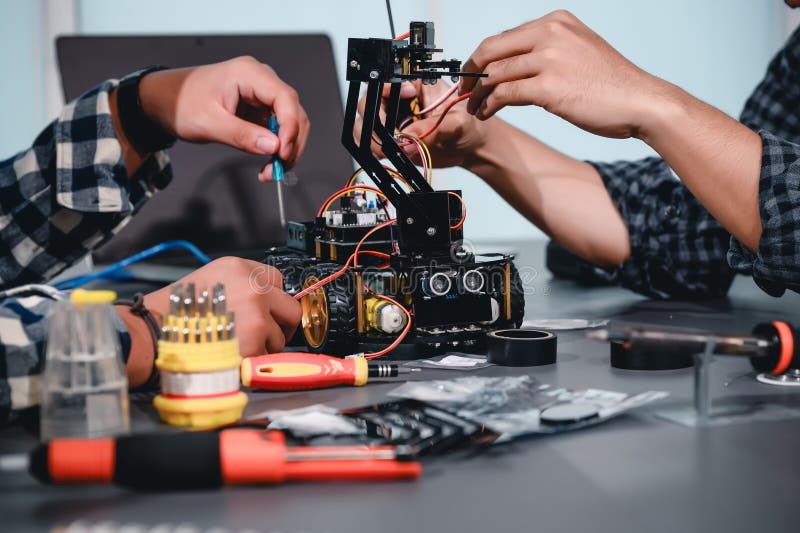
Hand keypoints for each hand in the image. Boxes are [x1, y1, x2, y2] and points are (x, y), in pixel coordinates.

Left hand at [138, 56, 310, 180]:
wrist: (164, 100)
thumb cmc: (181, 102)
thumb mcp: (209, 123)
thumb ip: (242, 136)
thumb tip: (272, 147)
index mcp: (248, 73)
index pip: (285, 98)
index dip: (290, 127)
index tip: (282, 152)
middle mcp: (260, 80)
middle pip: (293, 112)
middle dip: (290, 143)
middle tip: (278, 168)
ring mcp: (261, 95)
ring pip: (289, 123)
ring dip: (285, 149)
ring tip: (270, 170)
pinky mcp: (259, 109)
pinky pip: (277, 129)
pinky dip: (276, 148)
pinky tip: (266, 162)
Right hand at [143, 257, 300, 356]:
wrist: (154, 334)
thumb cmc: (176, 313)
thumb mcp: (209, 280)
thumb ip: (240, 287)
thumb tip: (265, 303)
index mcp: (239, 269)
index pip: (277, 279)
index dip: (273, 299)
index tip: (270, 311)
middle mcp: (252, 287)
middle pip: (289, 308)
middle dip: (281, 325)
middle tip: (266, 336)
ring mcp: (257, 314)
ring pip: (280, 336)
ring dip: (264, 346)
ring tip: (236, 346)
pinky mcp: (256, 340)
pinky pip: (268, 355)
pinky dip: (254, 361)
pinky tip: (233, 356)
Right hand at [354, 80, 489, 168]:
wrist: (468, 146)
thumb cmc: (467, 126)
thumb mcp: (457, 123)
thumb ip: (433, 128)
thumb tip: (407, 137)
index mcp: (414, 84)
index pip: (386, 79)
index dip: (386, 91)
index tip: (405, 104)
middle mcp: (398, 100)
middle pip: (368, 102)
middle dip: (377, 121)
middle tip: (394, 136)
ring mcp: (391, 119)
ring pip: (364, 123)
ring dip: (372, 138)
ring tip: (392, 147)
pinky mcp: (388, 138)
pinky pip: (367, 141)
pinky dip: (372, 149)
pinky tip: (387, 152)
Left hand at [460, 10, 666, 138]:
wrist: (641, 101)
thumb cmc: (611, 84)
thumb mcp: (578, 52)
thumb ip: (547, 51)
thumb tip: (512, 65)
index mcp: (556, 21)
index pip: (505, 37)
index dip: (483, 58)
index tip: (473, 74)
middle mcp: (551, 33)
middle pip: (491, 49)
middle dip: (470, 72)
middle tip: (463, 90)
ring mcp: (549, 59)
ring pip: (495, 74)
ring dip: (477, 94)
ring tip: (474, 108)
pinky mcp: (549, 87)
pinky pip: (504, 94)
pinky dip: (489, 105)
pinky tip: (486, 114)